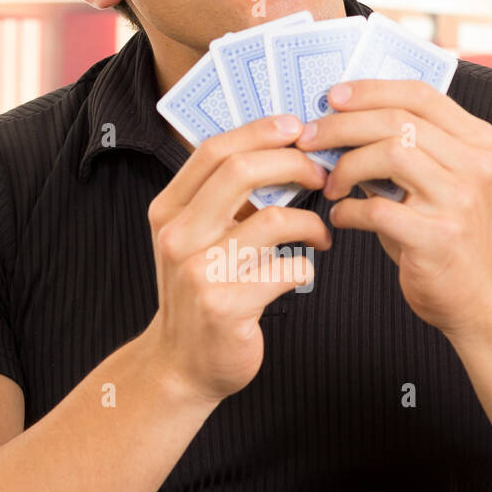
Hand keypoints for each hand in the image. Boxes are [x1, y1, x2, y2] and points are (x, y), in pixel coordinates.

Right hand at [145, 116, 329, 401]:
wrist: (182, 364)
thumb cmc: (201, 294)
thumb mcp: (196, 240)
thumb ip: (223, 201)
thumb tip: (280, 153)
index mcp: (169, 210)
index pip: (214, 151)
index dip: (260, 131)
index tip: (296, 127)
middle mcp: (178, 236)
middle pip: (241, 173)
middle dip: (293, 164)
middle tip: (322, 175)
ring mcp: (199, 272)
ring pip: (272, 220)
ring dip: (310, 222)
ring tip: (321, 233)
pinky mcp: (226, 306)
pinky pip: (286, 270)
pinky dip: (306, 266)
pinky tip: (304, 271)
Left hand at [296, 77, 491, 338]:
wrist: (478, 298)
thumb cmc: (445, 237)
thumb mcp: (437, 183)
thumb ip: (405, 151)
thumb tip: (343, 124)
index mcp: (476, 141)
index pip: (420, 95)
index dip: (371, 90)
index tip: (332, 97)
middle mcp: (474, 164)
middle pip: (398, 120)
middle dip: (343, 125)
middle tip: (309, 138)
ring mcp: (459, 200)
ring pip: (390, 154)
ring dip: (346, 166)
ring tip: (330, 185)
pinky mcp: (439, 237)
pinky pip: (378, 209)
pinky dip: (349, 210)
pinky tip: (341, 217)